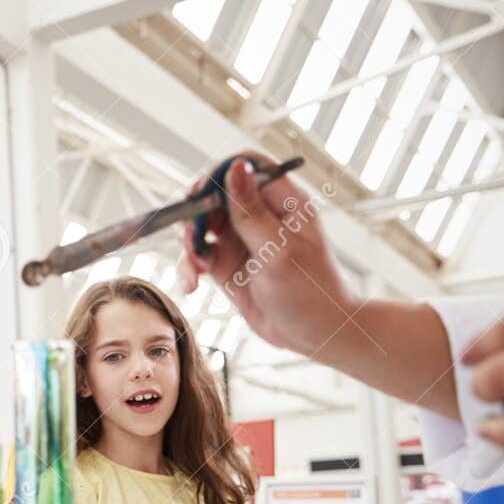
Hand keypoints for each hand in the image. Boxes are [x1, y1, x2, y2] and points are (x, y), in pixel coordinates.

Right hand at [178, 154, 353, 355]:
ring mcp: (241, 241)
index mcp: (282, 202)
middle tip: (191, 237)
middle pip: (215, 195)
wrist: (315, 335)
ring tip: (196, 266)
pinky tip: (192, 286)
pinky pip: (198, 258)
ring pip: (201, 226)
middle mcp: (259, 216)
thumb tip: (235, 167)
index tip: (200, 196)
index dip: (219, 174)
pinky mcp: (227, 266)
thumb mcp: (278, 251)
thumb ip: (250, 211)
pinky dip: (189, 269)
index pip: (246, 167)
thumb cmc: (310, 293)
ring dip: (189, 244)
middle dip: (196, 214)